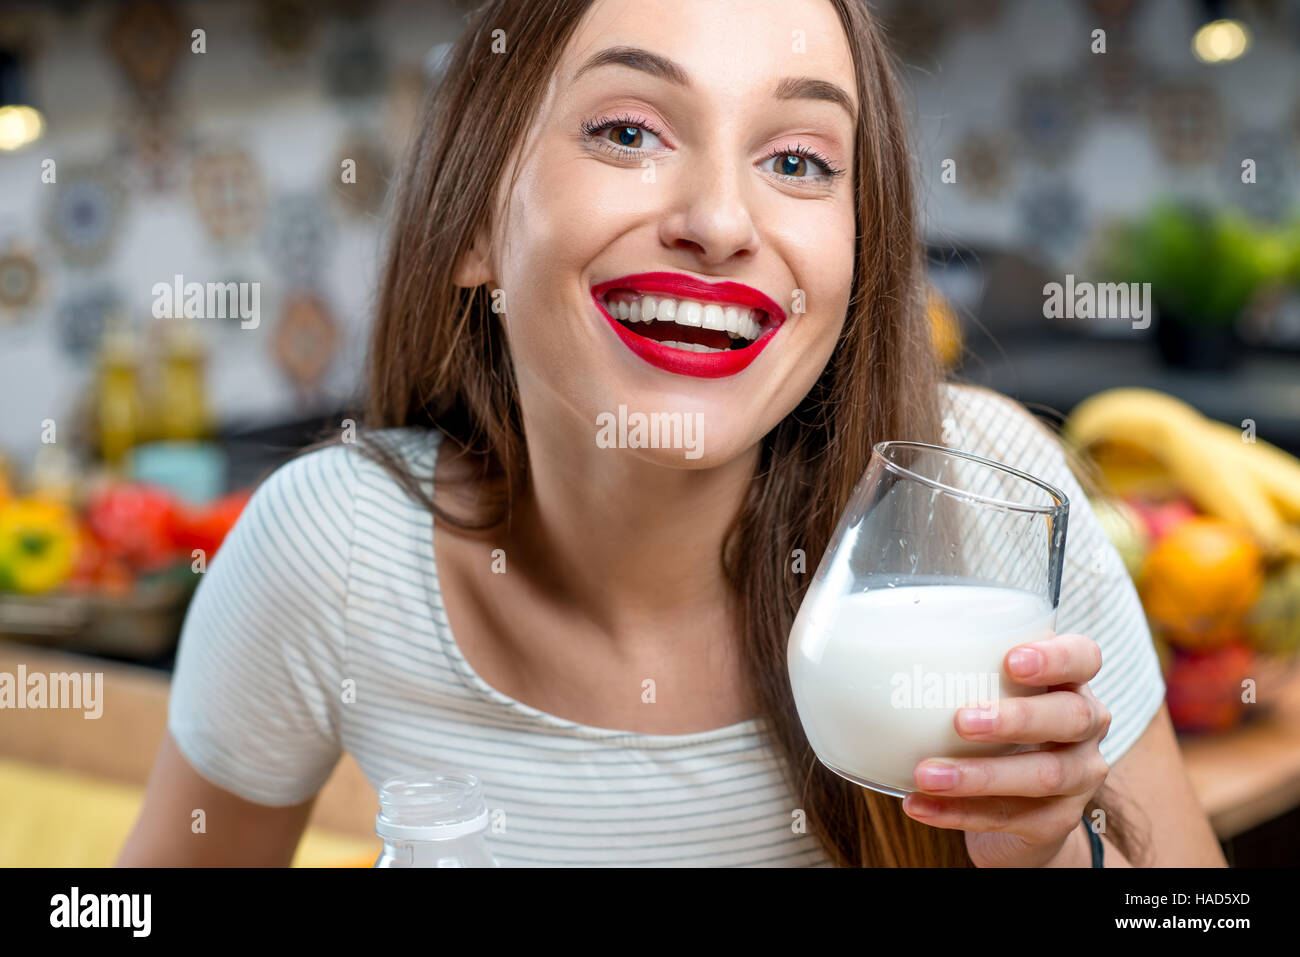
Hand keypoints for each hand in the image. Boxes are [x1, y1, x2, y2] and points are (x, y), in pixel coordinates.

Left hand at [901, 633, 1111, 866]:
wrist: (1024, 817)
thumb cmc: (999, 738)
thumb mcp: (990, 699)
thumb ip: (961, 677)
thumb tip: (877, 660)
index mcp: (1070, 685)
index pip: (1084, 658)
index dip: (1056, 657)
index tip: (1012, 660)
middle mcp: (1086, 728)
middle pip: (1070, 717)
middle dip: (1016, 718)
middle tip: (962, 720)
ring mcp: (1078, 778)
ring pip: (1040, 775)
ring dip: (978, 775)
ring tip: (926, 774)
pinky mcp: (1057, 822)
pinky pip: (1009, 817)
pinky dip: (958, 812)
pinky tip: (919, 804)